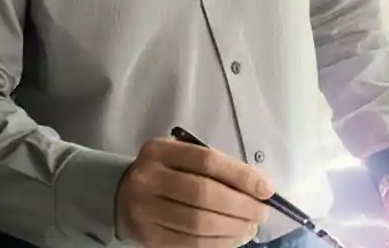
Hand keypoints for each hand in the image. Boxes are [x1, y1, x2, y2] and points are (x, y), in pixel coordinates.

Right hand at [115, 137, 274, 247]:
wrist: (122, 196)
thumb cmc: (164, 173)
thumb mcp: (180, 158)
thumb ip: (213, 168)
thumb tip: (258, 188)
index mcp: (159, 150)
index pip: (207, 161)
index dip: (241, 176)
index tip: (266, 189)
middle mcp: (148, 178)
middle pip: (203, 194)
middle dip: (241, 206)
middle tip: (261, 213)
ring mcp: (144, 209)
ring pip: (197, 223)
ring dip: (232, 229)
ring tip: (250, 228)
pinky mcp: (148, 237)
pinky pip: (189, 244)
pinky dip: (217, 244)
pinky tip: (232, 240)